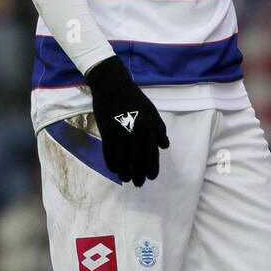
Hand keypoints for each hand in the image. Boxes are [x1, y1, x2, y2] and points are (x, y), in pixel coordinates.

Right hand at [85, 56, 168, 185]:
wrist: (112, 86)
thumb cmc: (135, 98)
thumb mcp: (152, 111)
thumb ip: (160, 130)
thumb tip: (164, 147)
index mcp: (147, 128)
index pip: (151, 154)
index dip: (152, 168)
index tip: (151, 177)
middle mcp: (134, 134)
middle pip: (137, 160)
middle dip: (139, 174)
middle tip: (139, 183)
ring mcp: (118, 134)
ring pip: (122, 160)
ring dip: (124, 173)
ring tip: (127, 179)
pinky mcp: (106, 134)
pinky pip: (108, 154)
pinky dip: (112, 164)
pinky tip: (115, 170)